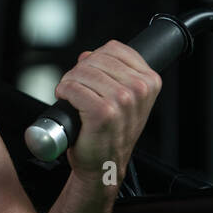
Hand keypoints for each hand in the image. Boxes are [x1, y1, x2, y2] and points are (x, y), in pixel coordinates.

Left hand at [54, 40, 161, 189]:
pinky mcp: (103, 112)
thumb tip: (89, 55)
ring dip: (68, 82)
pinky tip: (67, 103)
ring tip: (71, 97)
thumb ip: (110, 72)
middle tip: (76, 88)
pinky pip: (72, 88)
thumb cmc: (111, 133)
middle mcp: (139, 89)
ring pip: (81, 72)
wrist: (104, 164)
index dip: (94, 59)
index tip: (90, 75)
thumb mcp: (122, 98)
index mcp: (149, 80)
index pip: (113, 48)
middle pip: (95, 58)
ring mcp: (123, 100)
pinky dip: (64, 93)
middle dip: (78, 71)